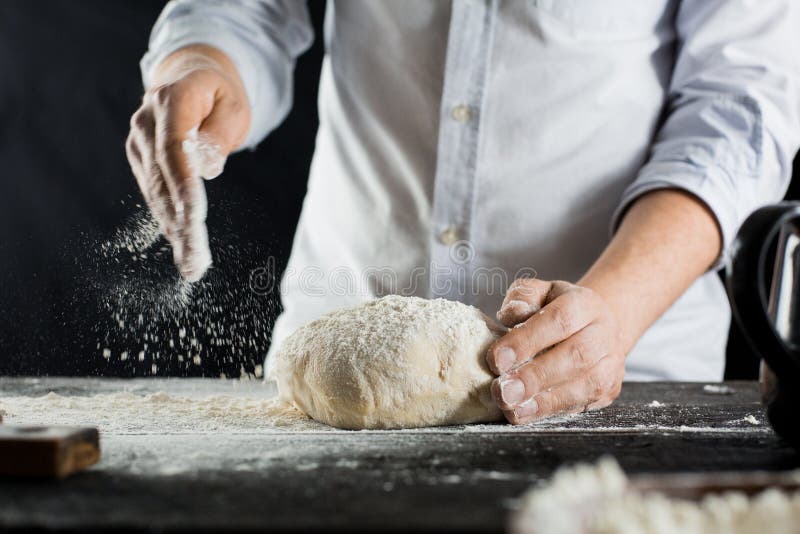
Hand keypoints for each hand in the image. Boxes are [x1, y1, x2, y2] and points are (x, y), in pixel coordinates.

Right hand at [125, 45, 249, 280]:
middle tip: (196, 260)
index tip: (194, 218)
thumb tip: (206, 166)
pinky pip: (155, 194)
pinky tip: (182, 247)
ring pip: (155, 192)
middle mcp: (145, 122)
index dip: (182, 186)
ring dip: (173, 230)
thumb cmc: (220, 94)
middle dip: (179, 222)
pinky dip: (169, 221)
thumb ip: (221, 133)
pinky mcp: (140, 159)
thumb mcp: (234, 105)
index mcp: (171, 101)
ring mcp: (138, 142)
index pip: (173, 149)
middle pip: (162, 179)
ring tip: (192, 266)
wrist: (190, 78)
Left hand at [486, 279, 624, 423]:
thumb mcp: (540, 292)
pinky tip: (526, 413)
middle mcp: (603, 333)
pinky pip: (582, 402)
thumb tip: (511, 315)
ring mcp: (610, 364)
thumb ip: (522, 297)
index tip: (497, 359)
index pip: (559, 320)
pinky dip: (552, 410)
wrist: (599, 328)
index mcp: (585, 304)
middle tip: (503, 390)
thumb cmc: (558, 310)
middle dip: (535, 376)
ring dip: (544, 400)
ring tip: (511, 406)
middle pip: (575, 356)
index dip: (527, 340)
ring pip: (584, 385)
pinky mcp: (609, 389)